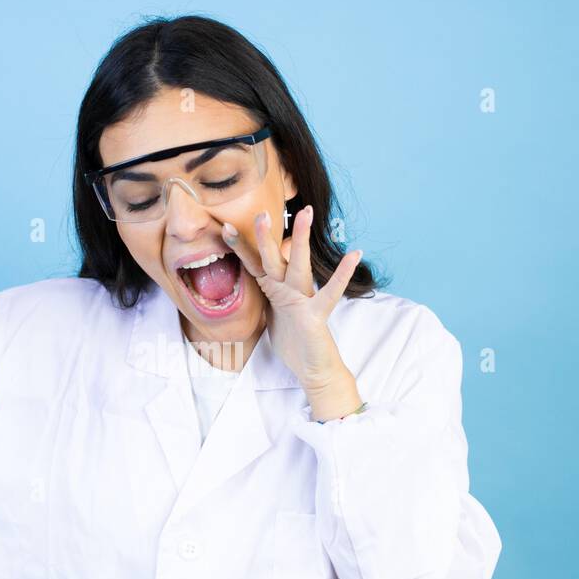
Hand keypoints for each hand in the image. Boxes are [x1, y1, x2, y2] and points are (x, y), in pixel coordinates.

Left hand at [223, 205, 362, 395]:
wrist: (315, 370)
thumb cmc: (294, 343)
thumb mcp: (273, 315)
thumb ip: (268, 295)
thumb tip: (255, 281)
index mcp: (276, 291)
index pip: (255, 265)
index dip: (241, 247)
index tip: (224, 227)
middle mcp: (290, 290)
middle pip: (274, 258)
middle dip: (265, 235)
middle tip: (258, 208)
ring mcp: (304, 300)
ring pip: (299, 267)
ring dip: (299, 241)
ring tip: (305, 214)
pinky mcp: (316, 315)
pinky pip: (329, 293)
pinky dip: (341, 275)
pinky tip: (355, 254)